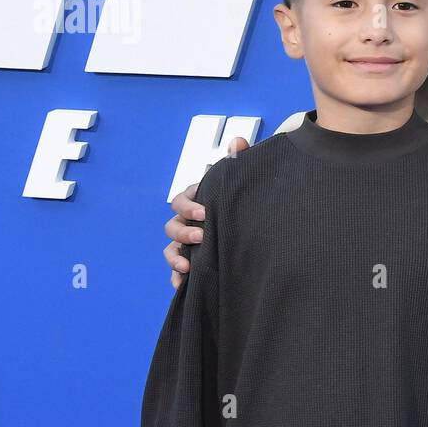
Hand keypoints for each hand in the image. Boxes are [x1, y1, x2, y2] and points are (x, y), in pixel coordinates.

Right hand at [163, 137, 249, 287]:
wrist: (256, 232)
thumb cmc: (242, 202)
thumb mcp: (242, 182)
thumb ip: (239, 161)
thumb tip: (238, 141)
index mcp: (197, 202)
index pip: (182, 200)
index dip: (188, 206)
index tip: (204, 213)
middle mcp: (188, 223)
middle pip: (172, 226)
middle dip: (183, 232)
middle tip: (202, 237)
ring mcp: (188, 245)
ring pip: (171, 249)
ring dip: (175, 257)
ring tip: (188, 266)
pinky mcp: (193, 264)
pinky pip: (177, 272)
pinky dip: (176, 279)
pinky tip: (182, 285)